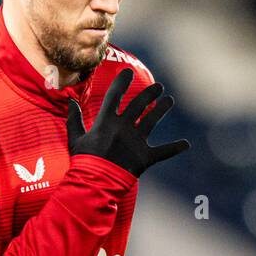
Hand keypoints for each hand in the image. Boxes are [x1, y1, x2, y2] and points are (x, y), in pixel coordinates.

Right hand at [66, 67, 189, 177]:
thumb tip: (70, 101)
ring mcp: (136, 141)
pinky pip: (163, 152)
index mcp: (106, 121)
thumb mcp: (75, 139)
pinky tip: (186, 144)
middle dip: (150, 93)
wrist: (95, 183)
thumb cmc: (84, 161)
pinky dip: (175, 148)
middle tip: (158, 87)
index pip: (115, 94)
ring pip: (153, 120)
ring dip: (162, 108)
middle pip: (140, 104)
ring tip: (169, 100)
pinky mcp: (145, 157)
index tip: (128, 72)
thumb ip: (74, 119)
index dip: (122, 81)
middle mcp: (124, 127)